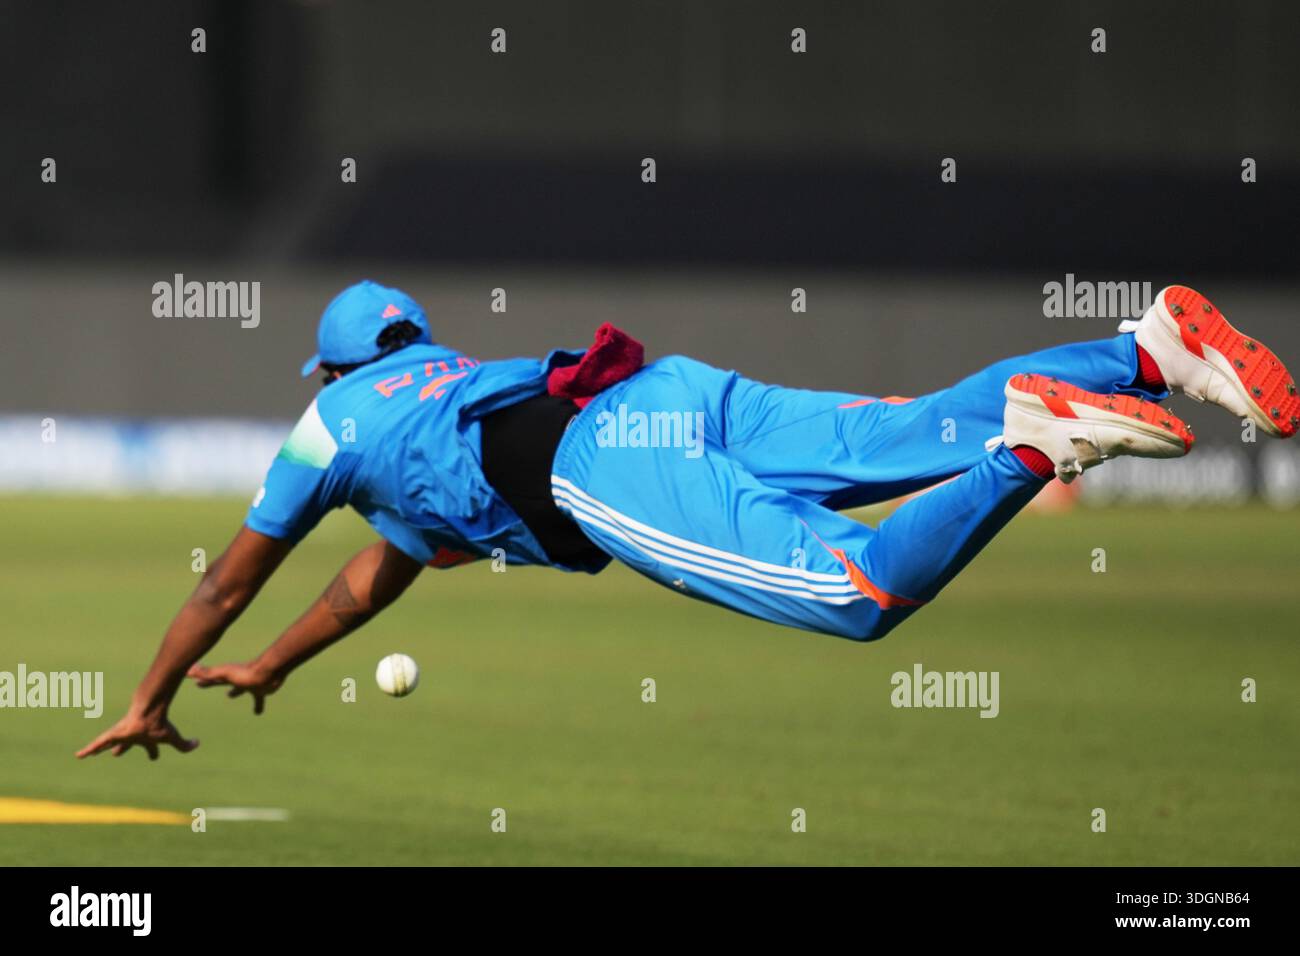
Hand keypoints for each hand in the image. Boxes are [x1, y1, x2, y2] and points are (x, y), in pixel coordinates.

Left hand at [76, 710, 198, 759]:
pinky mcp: (112, 734)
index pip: (150, 747)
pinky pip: (98, 743)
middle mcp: (132, 736)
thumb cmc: (158, 724)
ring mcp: (121, 734)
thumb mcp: (172, 737)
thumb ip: (184, 744)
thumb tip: (197, 744)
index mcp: (147, 738)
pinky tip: (79, 756)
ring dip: (98, 749)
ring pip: (108, 743)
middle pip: (125, 744)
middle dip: (121, 749)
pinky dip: (89, 750)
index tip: (154, 757)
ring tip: (86, 754)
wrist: (147, 711)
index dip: (152, 753)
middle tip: (115, 754)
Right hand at [187, 660, 283, 714]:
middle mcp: (236, 679)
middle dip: (212, 682)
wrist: (270, 672)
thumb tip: (187, 670)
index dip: (200, 677)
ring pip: (239, 689)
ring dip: (235, 692)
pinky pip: (258, 700)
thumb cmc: (246, 673)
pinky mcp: (260, 691)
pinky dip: (258, 705)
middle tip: (202, 683)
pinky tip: (258, 713)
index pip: (210, 677)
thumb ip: (207, 673)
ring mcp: (248, 684)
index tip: (189, 676)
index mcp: (227, 676)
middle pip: (221, 681)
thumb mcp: (224, 674)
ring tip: (230, 695)